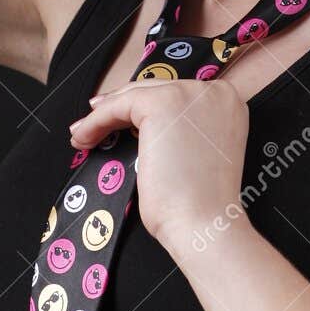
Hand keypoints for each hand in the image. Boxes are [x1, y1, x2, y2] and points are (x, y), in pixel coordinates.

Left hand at [68, 78, 249, 249]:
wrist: (204, 221)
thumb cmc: (199, 202)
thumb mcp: (196, 153)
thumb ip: (181, 130)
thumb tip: (141, 123)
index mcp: (227, 101)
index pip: (174, 94)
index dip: (142, 104)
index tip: (118, 115)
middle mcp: (213, 91)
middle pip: (154, 89)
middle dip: (120, 105)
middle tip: (94, 121)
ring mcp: (189, 93)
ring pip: (133, 95)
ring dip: (103, 115)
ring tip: (83, 134)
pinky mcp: (162, 103)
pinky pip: (118, 105)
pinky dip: (95, 122)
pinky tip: (83, 138)